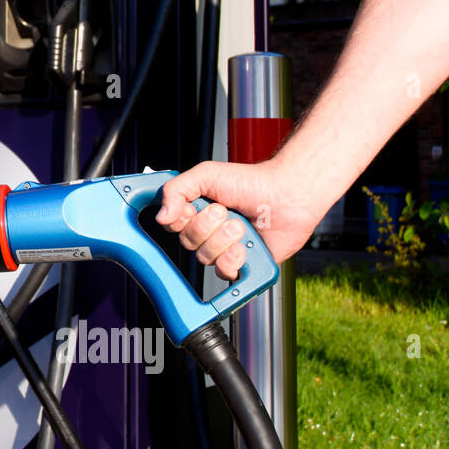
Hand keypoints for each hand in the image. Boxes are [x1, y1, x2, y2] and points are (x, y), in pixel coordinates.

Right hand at [153, 159, 325, 280]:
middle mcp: (207, 232)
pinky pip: (225, 273)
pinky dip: (234, 260)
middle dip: (208, 227)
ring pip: (206, 258)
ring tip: (242, 226)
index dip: (182, 219)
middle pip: (188, 243)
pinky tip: (245, 247)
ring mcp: (224, 249)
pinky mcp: (241, 263)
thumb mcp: (206, 174)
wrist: (287, 195)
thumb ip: (176, 189)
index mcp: (195, 212)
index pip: (171, 225)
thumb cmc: (251, 182)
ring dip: (225, 240)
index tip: (195, 207)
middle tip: (226, 212)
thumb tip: (161, 216)